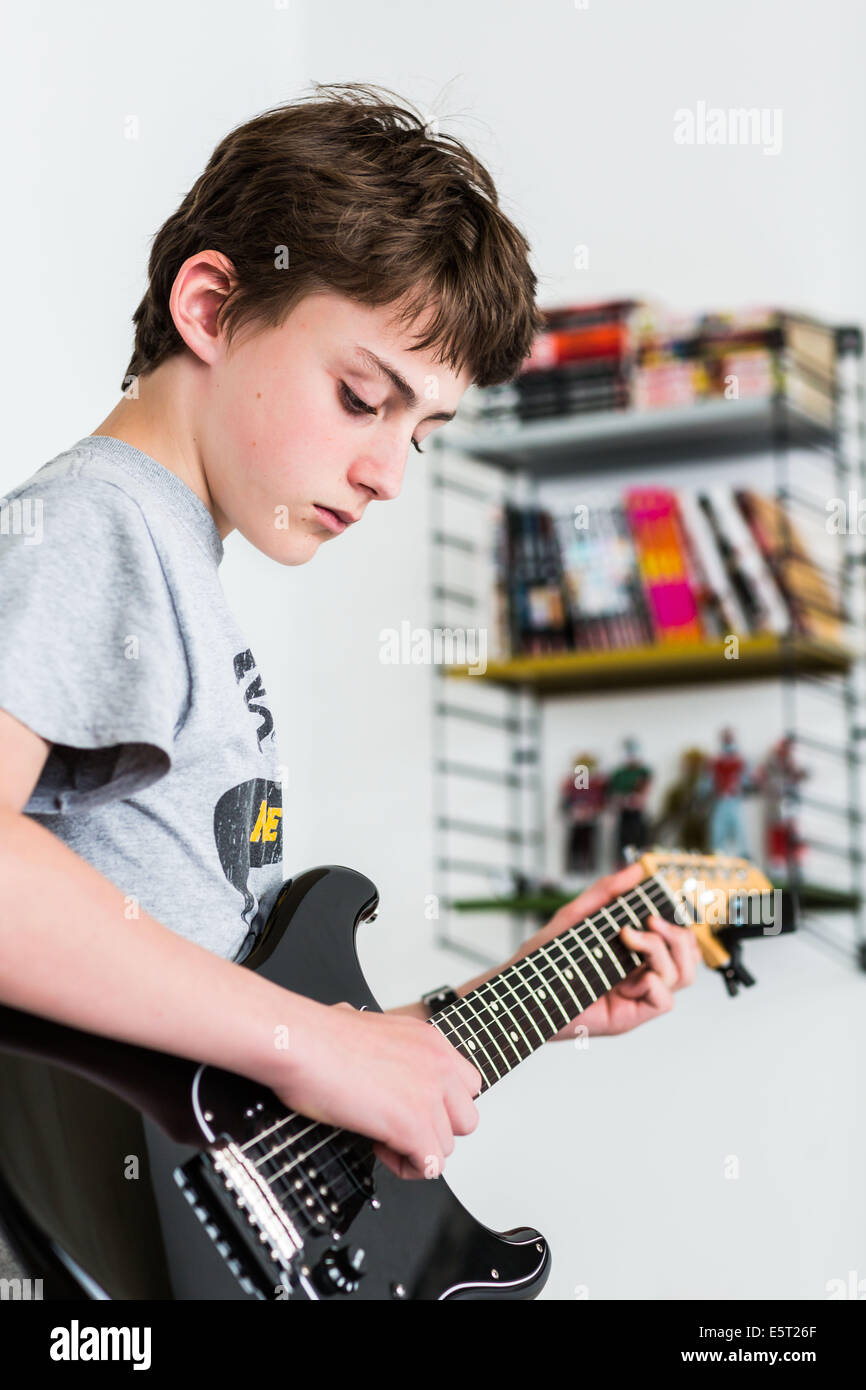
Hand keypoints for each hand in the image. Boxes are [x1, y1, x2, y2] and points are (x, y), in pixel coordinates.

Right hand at [269, 1000, 482, 1181]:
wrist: (302, 1043)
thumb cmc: (319, 1036)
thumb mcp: (370, 1026)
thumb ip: (387, 1045)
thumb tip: (368, 1047)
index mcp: (429, 1041)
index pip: (467, 1085)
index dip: (440, 1104)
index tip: (410, 1106)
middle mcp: (438, 1065)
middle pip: (466, 1119)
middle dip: (434, 1130)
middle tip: (397, 1126)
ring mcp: (429, 1096)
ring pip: (447, 1147)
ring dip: (414, 1150)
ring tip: (380, 1137)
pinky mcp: (413, 1124)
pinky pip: (430, 1166)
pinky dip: (405, 1168)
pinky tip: (378, 1148)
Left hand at [507, 862, 700, 1039]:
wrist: (521, 989)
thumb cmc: (545, 955)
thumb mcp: (576, 914)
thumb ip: (606, 892)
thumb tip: (636, 870)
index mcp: (634, 952)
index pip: (678, 939)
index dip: (681, 923)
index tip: (661, 906)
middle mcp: (640, 974)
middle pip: (688, 957)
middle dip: (678, 934)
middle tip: (649, 920)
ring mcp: (637, 996)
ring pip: (681, 976)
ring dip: (661, 952)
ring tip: (631, 938)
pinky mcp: (630, 1016)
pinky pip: (664, 1001)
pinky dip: (655, 983)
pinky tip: (631, 976)